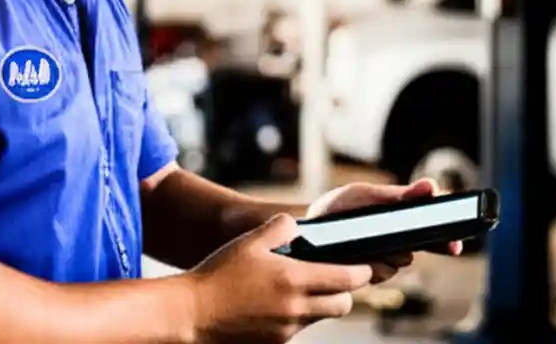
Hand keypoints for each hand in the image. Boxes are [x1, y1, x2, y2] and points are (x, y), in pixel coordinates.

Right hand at [187, 214, 372, 343]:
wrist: (192, 314)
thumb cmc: (218, 275)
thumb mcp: (248, 242)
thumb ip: (278, 228)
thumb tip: (295, 224)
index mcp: (294, 279)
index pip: (348, 280)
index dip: (362, 272)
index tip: (363, 266)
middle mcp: (296, 308)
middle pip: (343, 305)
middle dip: (345, 292)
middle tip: (336, 279)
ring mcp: (287, 329)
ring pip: (320, 318)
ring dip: (319, 305)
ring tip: (300, 289)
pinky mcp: (275, 343)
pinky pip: (297, 329)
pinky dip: (296, 317)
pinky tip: (275, 305)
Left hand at [305, 178, 462, 284]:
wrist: (305, 236)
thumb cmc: (336, 209)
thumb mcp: (363, 196)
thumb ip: (396, 195)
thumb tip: (430, 186)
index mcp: (398, 213)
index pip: (431, 218)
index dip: (448, 224)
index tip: (458, 228)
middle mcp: (397, 236)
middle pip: (430, 243)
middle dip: (440, 244)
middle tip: (450, 246)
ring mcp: (386, 256)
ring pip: (405, 259)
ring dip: (394, 252)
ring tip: (372, 243)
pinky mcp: (372, 273)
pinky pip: (385, 272)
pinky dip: (375, 264)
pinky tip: (362, 258)